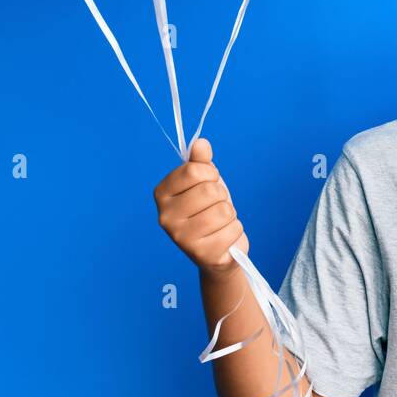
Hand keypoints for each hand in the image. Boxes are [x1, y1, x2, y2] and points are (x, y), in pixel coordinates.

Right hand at [152, 137, 248, 275]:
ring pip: (223, 210)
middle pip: (210, 190)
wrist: (219, 247)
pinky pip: (233, 229)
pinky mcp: (201, 254)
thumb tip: (200, 143)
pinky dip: (235, 230)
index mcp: (162, 194)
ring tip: (219, 222)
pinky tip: (223, 237)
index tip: (208, 183)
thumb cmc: (209, 210)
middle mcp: (165, 217)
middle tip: (214, 206)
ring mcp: (181, 238)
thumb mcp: (205, 182)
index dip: (210, 174)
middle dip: (221, 196)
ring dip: (229, 214)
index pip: (193, 170)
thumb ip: (201, 162)